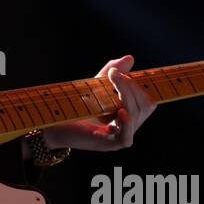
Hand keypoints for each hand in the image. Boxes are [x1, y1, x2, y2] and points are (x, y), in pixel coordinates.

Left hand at [39, 55, 155, 152]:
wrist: (56, 120)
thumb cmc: (77, 104)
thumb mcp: (97, 84)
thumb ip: (113, 70)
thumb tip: (130, 58)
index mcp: (130, 113)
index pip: (148, 101)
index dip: (142, 87)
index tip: (126, 73)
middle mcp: (128, 126)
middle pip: (145, 106)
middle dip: (132, 87)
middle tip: (113, 74)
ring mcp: (119, 136)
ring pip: (136, 116)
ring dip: (127, 95)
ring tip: (114, 81)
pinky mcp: (108, 145)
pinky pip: (126, 138)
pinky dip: (126, 124)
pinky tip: (122, 111)